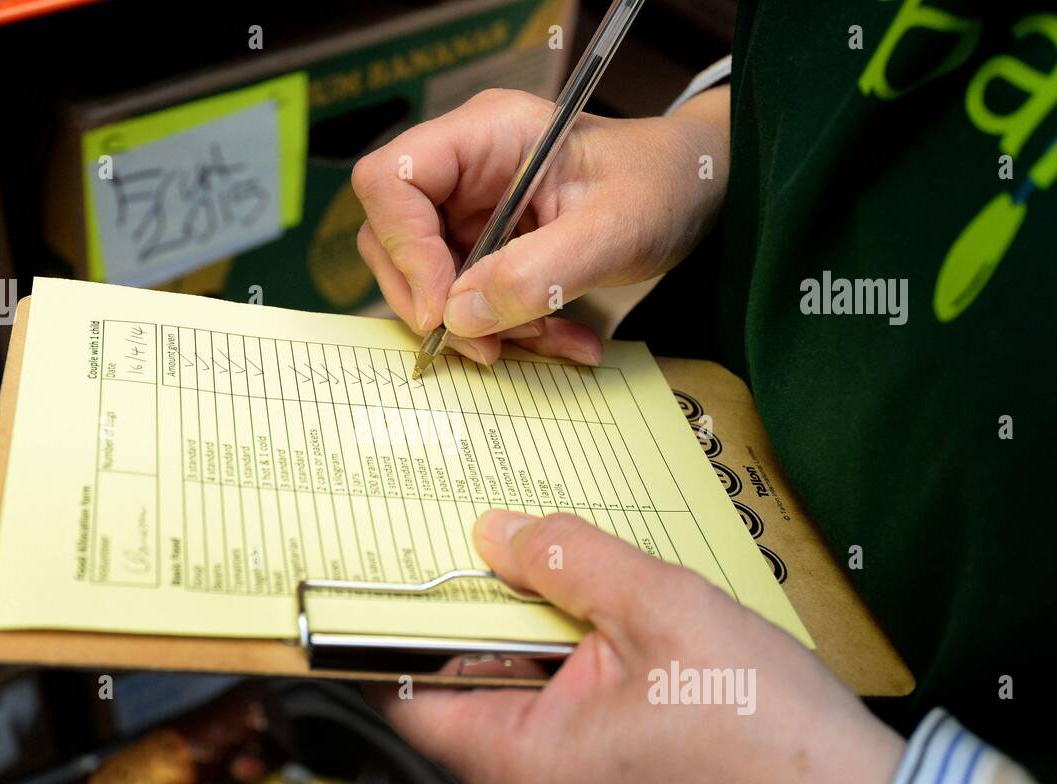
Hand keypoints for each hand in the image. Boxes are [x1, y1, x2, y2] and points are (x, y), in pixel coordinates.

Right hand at [350, 86, 730, 365]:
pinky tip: (559, 339)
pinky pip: (468, 299)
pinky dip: (506, 330)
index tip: (443, 308)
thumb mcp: (613, 231)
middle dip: (434, 302)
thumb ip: (536, 273)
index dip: (403, 247)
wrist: (695, 191)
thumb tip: (459, 318)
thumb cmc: (664, 184)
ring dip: (477, 326)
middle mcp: (465, 168)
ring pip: (427, 280)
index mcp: (485, 135)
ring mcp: (471, 209)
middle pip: (391, 237)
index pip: (390, 180)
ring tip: (544, 339)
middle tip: (485, 345)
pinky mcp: (486, 247)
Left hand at [367, 510, 906, 783]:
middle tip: (511, 553)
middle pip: (468, 695)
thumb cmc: (771, 739)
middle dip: (490, 620)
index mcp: (516, 768)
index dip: (396, 625)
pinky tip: (622, 648)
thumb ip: (566, 561)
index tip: (403, 568)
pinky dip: (577, 687)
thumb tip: (496, 532)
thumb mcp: (665, 612)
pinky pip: (563, 739)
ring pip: (522, 713)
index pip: (407, 692)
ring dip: (542, 649)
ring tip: (582, 594)